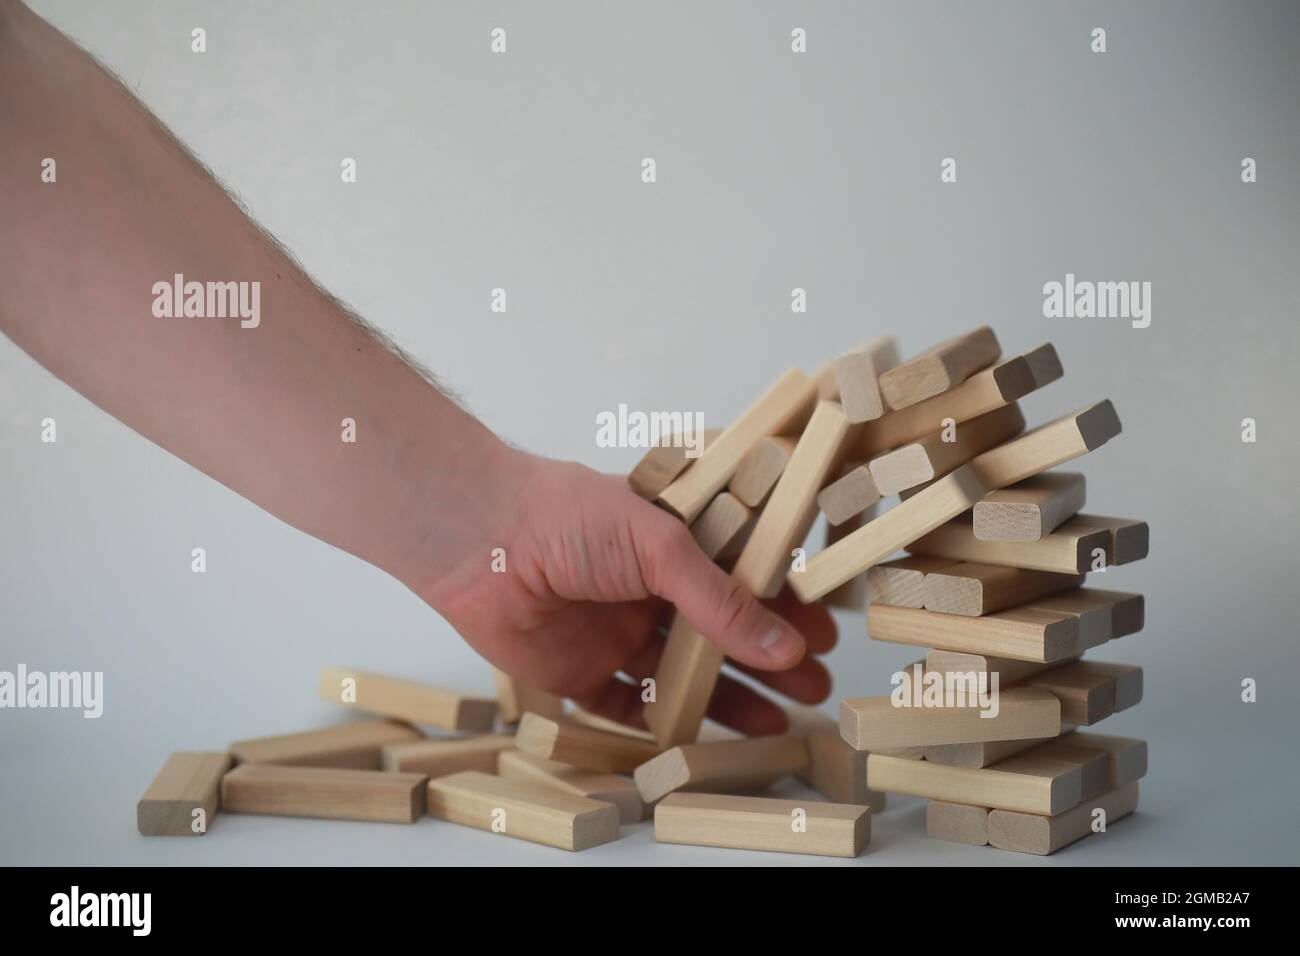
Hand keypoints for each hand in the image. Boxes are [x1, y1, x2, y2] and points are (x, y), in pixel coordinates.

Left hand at [416, 451, 835, 734]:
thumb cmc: (566, 515)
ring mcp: (616, 633)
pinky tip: (707, 735)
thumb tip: (784, 644)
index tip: (822, 632)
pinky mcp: (582, 673)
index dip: (782, 607)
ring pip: (685, 676)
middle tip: (814, 685)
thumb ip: (720, 600)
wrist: (478, 541)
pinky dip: (668, 724)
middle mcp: (646, 590)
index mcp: (669, 544)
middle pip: (721, 635)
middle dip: (769, 660)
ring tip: (779, 720)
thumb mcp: (659, 545)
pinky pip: (631, 707)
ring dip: (731, 697)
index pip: (741, 579)